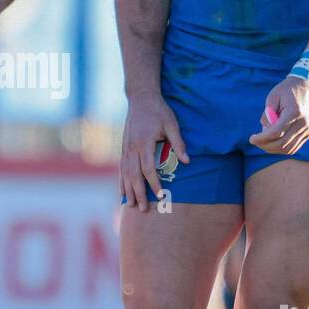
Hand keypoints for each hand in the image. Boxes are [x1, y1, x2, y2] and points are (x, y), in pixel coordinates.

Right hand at [120, 94, 188, 211]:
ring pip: (125, 174)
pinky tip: (123, 192)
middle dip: (139, 193)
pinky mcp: (123, 148)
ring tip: (131, 206)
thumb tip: (187, 161)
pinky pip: (121, 168)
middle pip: (134, 175)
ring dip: (128, 191)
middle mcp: (132, 148)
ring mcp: (126, 148)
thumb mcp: (172, 124)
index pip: (148, 168)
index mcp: (144, 142)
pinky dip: (122, 181)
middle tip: (144, 209)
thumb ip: (178, 143)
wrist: (140, 98)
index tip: (160, 195)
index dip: (154, 183)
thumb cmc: (158, 111)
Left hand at [249, 76, 308, 154]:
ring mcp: (307, 130)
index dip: (262, 139)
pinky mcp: (308, 133)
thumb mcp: (273, 96)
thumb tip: (264, 129)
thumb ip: (267, 113)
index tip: (252, 139)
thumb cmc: (287, 90)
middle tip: (256, 141)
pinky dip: (281, 148)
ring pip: (288, 149)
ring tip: (263, 141)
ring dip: (273, 149)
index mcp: (294, 112)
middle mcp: (303, 123)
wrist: (307, 86)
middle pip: (282, 144)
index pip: (276, 132)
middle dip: (265, 145)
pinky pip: (293, 148)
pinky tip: (272, 142)